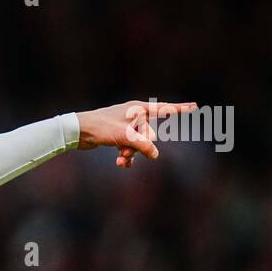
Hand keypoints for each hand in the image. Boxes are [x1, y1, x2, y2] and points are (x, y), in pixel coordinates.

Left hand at [76, 100, 196, 167]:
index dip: (179, 109)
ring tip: (121, 160)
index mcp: (138, 109)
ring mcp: (125, 126)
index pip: (164, 109)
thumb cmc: (100, 127)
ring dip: (132, 154)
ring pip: (138, 144)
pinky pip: (129, 147)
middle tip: (126, 151)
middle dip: (141, 147)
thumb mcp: (126, 137)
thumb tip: (155, 155)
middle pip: (149, 135)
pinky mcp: (116, 135)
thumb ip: (144, 146)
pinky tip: (121, 163)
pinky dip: (126, 156)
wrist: (76, 131)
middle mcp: (133, 115)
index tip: (195, 106)